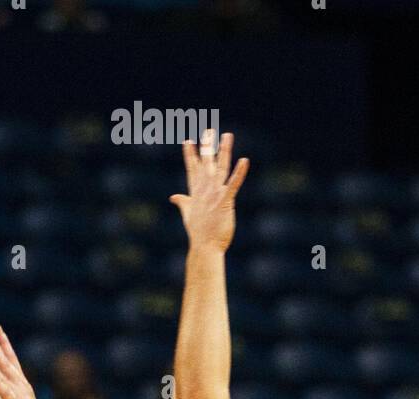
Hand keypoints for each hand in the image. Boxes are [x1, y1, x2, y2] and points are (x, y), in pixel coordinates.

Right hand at [169, 130, 248, 253]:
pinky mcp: (225, 202)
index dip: (190, 155)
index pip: (192, 170)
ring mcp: (214, 196)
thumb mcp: (188, 215)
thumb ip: (183, 202)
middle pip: (205, 164)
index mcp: (196, 193)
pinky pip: (233, 184)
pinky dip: (239, 173)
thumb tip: (173, 197)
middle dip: (206, 147)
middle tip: (208, 131)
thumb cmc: (198, 234)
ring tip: (227, 136)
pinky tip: (244, 160)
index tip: (188, 141)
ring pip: (220, 169)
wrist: (205, 248)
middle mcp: (204, 191)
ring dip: (223, 152)